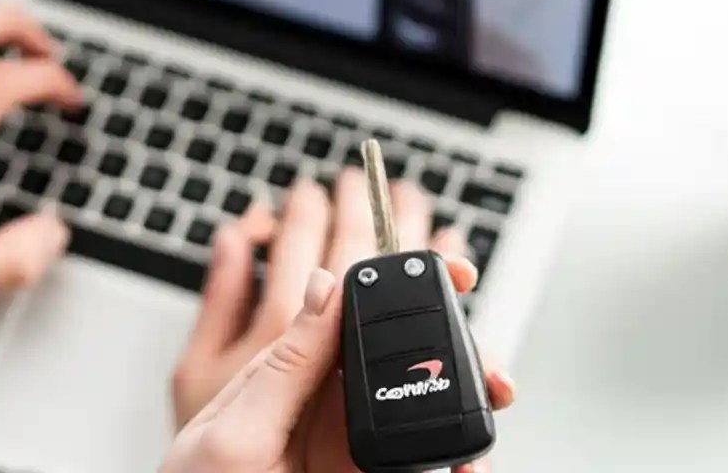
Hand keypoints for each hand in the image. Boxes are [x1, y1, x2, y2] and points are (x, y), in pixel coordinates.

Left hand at [165, 172, 515, 472]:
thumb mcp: (235, 431)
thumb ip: (284, 363)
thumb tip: (324, 283)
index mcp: (291, 371)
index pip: (359, 311)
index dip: (410, 286)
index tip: (455, 273)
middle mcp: (328, 401)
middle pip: (410, 355)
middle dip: (461, 350)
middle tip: (492, 367)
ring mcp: (354, 442)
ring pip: (427, 407)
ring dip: (468, 405)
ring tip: (491, 411)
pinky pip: (425, 460)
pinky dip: (457, 458)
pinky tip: (469, 464)